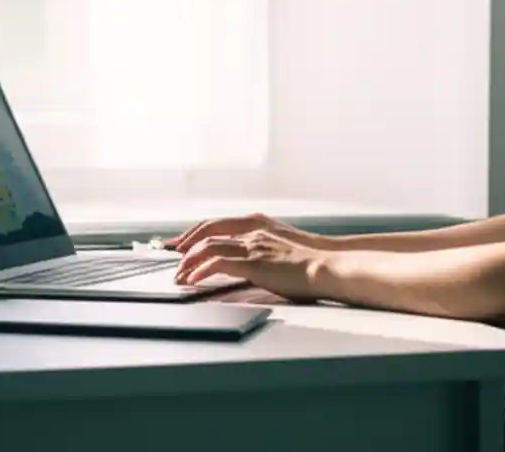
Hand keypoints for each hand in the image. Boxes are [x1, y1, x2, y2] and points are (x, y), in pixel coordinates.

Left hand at [173, 230, 331, 301]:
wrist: (331, 264)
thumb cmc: (314, 259)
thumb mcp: (283, 243)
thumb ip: (263, 244)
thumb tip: (248, 258)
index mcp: (259, 222)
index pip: (218, 222)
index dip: (195, 231)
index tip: (181, 241)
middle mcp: (252, 230)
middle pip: (207, 229)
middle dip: (186, 243)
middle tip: (174, 256)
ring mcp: (252, 246)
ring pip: (207, 246)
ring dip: (189, 261)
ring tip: (179, 275)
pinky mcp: (254, 264)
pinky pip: (217, 263)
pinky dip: (200, 271)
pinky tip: (193, 280)